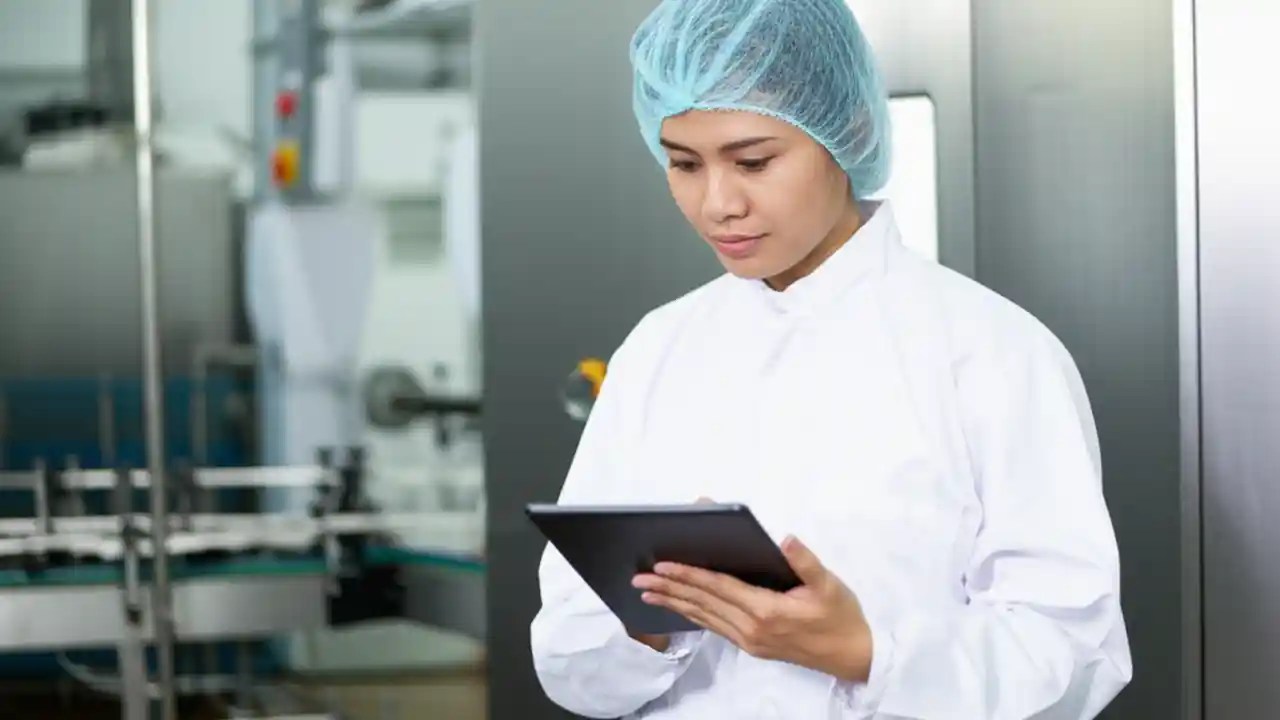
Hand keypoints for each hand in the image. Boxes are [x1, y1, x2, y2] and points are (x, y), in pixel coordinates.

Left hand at [632, 534, 872, 682]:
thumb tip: (786, 538)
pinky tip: (679, 607)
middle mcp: (752, 629)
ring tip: (648, 593)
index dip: (689, 574)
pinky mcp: (751, 646)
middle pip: (703, 603)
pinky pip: (715, 627)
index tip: (663, 564)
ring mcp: (749, 641)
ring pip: (704, 617)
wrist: (853, 656)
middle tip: (640, 578)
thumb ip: (806, 561)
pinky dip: (693, 614)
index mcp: (767, 611)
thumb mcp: (830, 584)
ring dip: (675, 603)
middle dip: (670, 588)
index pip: (719, 587)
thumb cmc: (841, 616)